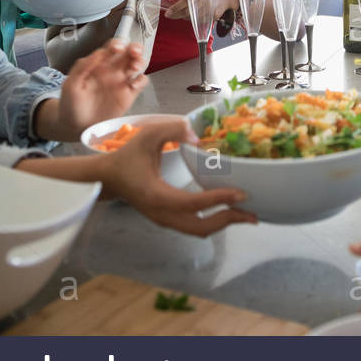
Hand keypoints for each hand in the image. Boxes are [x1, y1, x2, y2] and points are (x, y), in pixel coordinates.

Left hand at [41, 40, 147, 138]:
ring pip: (137, 64)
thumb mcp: (71, 84)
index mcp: (98, 64)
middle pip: (128, 53)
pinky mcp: (128, 95)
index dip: (117, 44)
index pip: (111, 47)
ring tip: (135, 66)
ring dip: (140, 61)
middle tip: (134, 52)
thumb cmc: (70, 104)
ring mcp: (121, 82)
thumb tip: (99, 52)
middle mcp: (112, 70)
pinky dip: (142, 80)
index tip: (117, 48)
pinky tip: (135, 84)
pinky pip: (140, 82)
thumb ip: (82, 67)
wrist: (75, 126)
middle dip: (134, 48)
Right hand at [97, 116, 257, 235]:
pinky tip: (229, 211)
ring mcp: (164, 220)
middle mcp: (161, 213)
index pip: (192, 203)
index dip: (217, 200)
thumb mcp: (147, 135)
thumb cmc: (127, 156)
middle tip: (252, 213)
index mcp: (156, 195)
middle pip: (200, 227)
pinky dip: (214, 221)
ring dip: (224, 223)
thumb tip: (197, 135)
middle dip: (228, 220)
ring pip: (198, 230)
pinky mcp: (168, 219)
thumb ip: (172, 130)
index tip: (240, 194)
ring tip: (247, 215)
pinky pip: (194, 226)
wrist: (108, 178)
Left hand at [163, 0, 237, 20]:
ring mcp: (210, 8)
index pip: (184, 1)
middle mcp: (204, 0)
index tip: (168, 13)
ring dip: (186, 17)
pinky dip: (195, 20)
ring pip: (193, 17)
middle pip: (187, 11)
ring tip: (183, 15)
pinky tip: (193, 16)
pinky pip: (200, 21)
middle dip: (177, 15)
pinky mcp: (214, 15)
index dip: (175, 8)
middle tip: (170, 16)